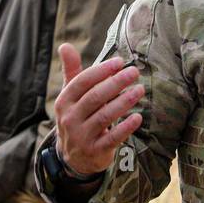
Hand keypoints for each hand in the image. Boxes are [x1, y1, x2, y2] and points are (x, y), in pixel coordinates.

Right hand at [53, 43, 144, 176]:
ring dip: (124, 102)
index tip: (120, 62)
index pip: (82, 82)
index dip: (101, 71)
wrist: (74, 157)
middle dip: (116, 83)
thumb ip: (72, 71)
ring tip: (140, 90)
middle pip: (95, 97)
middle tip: (134, 72)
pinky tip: (138, 116)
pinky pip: (112, 138)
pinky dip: (125, 127)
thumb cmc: (77, 116)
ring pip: (105, 116)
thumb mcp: (71, 96)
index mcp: (64, 102)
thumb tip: (65, 45)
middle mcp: (69, 119)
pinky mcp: (95, 151)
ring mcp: (81, 137)